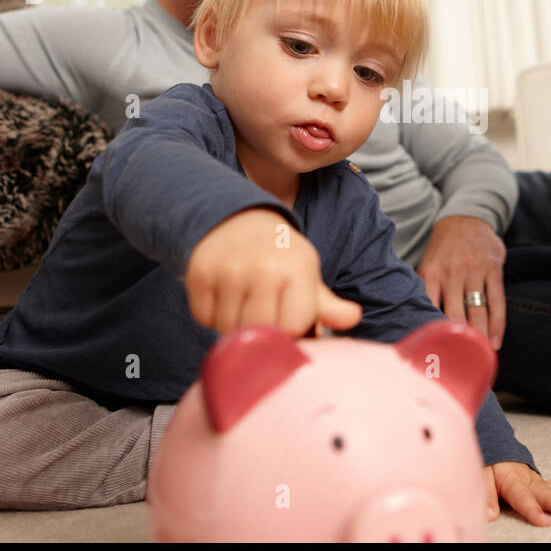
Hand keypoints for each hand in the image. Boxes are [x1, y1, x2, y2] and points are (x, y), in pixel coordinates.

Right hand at [184, 207, 361, 336]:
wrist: (234, 217)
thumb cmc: (278, 255)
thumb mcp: (306, 273)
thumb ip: (327, 304)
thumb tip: (352, 318)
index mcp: (298, 268)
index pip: (292, 328)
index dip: (288, 328)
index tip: (286, 314)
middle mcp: (263, 267)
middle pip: (259, 333)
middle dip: (261, 330)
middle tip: (262, 307)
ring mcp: (228, 270)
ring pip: (228, 329)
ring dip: (234, 324)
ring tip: (243, 298)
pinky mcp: (198, 274)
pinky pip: (204, 318)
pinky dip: (211, 314)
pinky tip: (223, 293)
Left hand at [416, 216, 506, 349]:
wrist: (465, 218)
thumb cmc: (443, 251)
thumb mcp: (427, 265)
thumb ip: (425, 291)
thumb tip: (416, 324)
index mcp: (430, 274)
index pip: (429, 308)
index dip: (431, 332)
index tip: (432, 355)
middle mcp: (451, 273)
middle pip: (454, 314)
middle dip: (456, 341)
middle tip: (457, 364)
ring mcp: (474, 271)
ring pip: (477, 310)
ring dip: (478, 337)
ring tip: (478, 357)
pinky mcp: (493, 269)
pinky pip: (497, 301)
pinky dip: (497, 324)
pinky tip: (495, 342)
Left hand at [483, 462, 550, 526]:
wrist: (496, 447)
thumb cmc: (489, 465)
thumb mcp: (481, 476)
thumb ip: (487, 496)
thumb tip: (489, 515)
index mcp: (513, 480)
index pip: (523, 498)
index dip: (533, 510)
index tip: (544, 522)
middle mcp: (530, 481)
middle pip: (549, 495)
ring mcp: (539, 481)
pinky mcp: (543, 482)